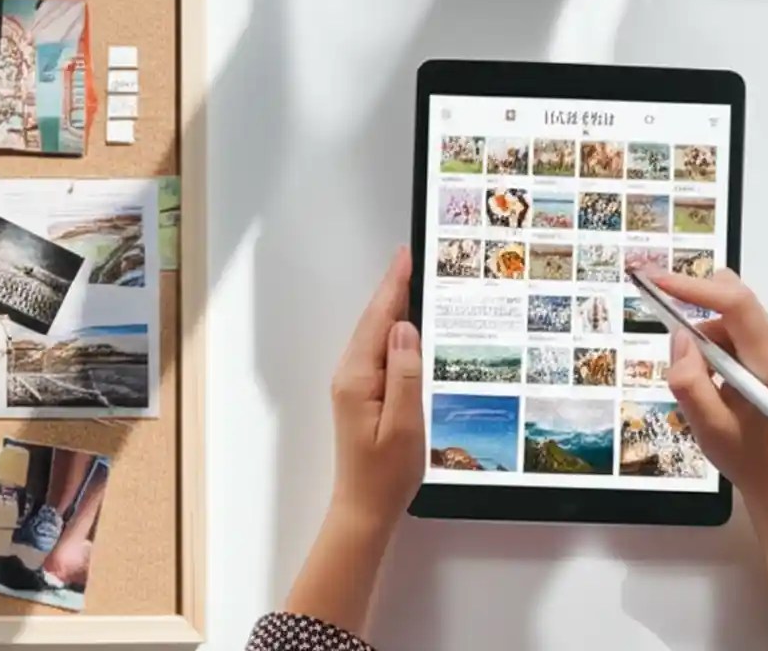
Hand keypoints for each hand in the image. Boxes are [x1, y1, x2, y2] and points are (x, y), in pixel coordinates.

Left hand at [328, 245, 424, 525]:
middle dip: (394, 289)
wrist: (365, 509)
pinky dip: (395, 333)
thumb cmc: (385, 475)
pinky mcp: (363, 394)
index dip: (393, 287)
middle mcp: (350, 375)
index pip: (378, 321)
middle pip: (374, 322)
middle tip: (416, 260)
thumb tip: (404, 328)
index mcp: (358, 378)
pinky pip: (380, 352)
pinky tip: (410, 328)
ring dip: (394, 309)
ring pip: (376, 335)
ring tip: (417, 283)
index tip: (406, 257)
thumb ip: (405, 374)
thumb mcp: (404, 425)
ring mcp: (354, 384)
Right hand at [652, 268, 767, 497]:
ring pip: (723, 316)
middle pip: (730, 299)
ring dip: (699, 340)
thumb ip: (689, 380)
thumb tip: (679, 338)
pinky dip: (708, 347)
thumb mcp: (706, 425)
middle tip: (672, 345)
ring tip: (700, 385)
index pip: (736, 303)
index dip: (693, 287)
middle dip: (693, 313)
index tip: (655, 281)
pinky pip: (727, 329)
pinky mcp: (766, 348)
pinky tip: (710, 381)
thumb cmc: (743, 452)